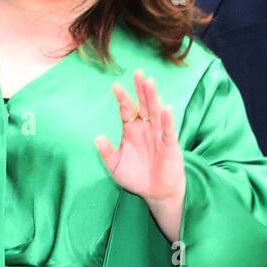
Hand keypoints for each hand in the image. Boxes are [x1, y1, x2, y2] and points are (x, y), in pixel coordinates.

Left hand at [95, 70, 184, 239]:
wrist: (156, 193)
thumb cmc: (137, 177)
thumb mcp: (116, 167)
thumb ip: (106, 153)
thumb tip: (96, 138)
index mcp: (132, 131)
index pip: (127, 110)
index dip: (122, 98)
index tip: (115, 86)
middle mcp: (146, 129)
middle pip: (143, 105)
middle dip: (140, 89)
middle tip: (137, 73)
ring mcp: (159, 136)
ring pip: (156, 113)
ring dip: (153, 98)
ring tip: (150, 82)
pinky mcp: (170, 146)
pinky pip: (168, 132)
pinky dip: (167, 121)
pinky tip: (165, 109)